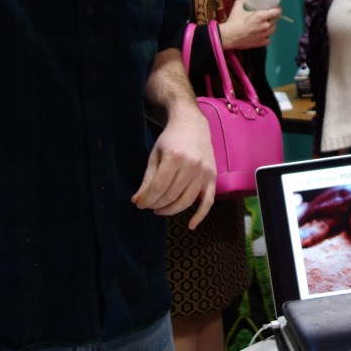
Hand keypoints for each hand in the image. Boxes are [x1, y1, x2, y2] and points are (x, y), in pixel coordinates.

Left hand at [131, 105, 216, 228]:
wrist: (192, 124)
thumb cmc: (170, 139)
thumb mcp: (155, 155)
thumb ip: (147, 179)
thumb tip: (137, 201)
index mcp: (174, 157)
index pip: (159, 188)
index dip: (147, 200)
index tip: (140, 204)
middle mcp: (192, 166)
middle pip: (172, 195)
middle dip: (157, 205)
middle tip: (150, 206)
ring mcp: (204, 172)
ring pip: (187, 201)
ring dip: (171, 210)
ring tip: (160, 209)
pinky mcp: (213, 177)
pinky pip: (208, 201)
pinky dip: (200, 215)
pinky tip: (190, 225)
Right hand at [218, 0, 278, 49]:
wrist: (229, 36)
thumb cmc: (234, 22)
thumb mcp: (237, 8)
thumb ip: (241, 1)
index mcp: (261, 16)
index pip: (276, 12)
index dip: (278, 9)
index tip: (276, 8)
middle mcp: (265, 25)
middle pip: (276, 20)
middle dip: (274, 17)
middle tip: (270, 15)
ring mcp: (264, 35)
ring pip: (273, 30)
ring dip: (271, 26)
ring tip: (267, 24)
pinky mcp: (261, 43)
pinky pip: (268, 39)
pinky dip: (267, 37)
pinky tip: (263, 35)